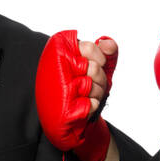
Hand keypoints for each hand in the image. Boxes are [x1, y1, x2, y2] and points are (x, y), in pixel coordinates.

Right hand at [35, 31, 117, 160]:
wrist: (66, 116)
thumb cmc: (81, 87)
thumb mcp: (98, 64)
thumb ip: (106, 50)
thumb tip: (107, 44)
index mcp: (58, 49)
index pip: (88, 47)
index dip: (98, 58)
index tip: (93, 64)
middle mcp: (52, 66)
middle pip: (93, 68)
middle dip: (100, 78)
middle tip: (89, 84)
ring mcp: (56, 87)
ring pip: (92, 86)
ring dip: (96, 93)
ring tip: (84, 95)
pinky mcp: (62, 108)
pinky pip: (91, 104)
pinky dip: (92, 106)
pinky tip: (81, 106)